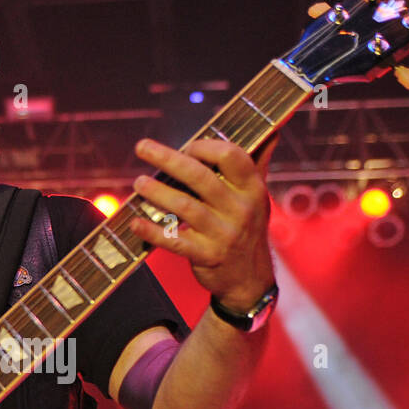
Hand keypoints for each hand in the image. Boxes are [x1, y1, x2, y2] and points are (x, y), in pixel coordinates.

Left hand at [128, 137, 275, 309]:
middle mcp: (240, 209)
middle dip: (168, 159)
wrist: (250, 279)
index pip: (231, 156)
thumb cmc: (247, 228)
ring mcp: (224, 234)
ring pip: (185, 206)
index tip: (185, 146)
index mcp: (252, 189)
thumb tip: (271, 130)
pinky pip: (175, 241)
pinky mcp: (207, 257)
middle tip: (142, 147)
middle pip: (200, 177)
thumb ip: (257, 163)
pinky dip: (153, 231)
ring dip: (157, 192)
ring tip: (139, 182)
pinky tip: (136, 222)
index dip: (204, 146)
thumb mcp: (258, 197)